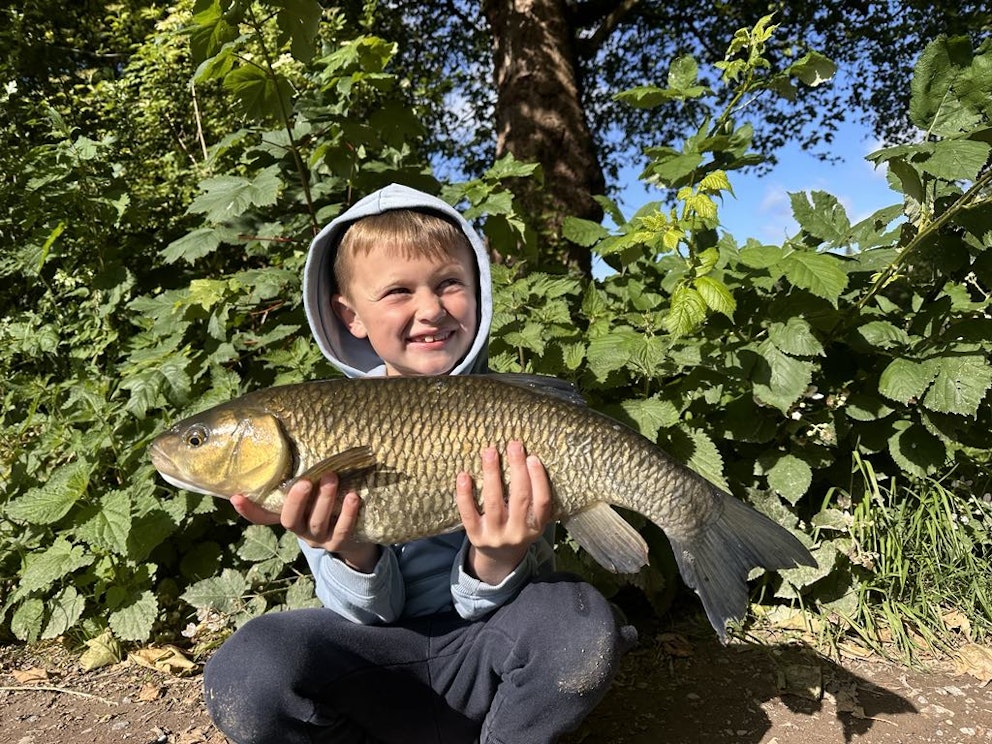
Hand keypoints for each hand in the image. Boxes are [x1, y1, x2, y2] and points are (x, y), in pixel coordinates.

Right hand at [232, 475, 378, 572]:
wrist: (355, 536)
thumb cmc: (330, 503)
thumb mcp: (315, 493)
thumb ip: (306, 478)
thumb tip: (298, 441)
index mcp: (289, 515)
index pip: (263, 516)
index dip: (249, 509)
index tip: (236, 496)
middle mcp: (299, 529)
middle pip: (290, 519)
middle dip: (296, 500)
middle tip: (305, 481)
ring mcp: (317, 539)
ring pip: (316, 523)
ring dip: (324, 500)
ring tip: (332, 478)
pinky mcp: (338, 543)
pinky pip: (341, 531)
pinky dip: (347, 514)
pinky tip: (353, 497)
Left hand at [455, 440, 552, 584]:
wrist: (499, 560)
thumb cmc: (518, 528)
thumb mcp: (532, 519)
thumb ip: (532, 497)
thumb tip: (527, 457)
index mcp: (536, 527)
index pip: (542, 502)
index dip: (538, 479)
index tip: (533, 457)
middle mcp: (518, 533)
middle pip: (519, 498)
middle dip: (517, 469)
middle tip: (513, 445)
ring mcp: (496, 536)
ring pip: (494, 502)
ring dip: (492, 474)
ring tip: (490, 452)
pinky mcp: (475, 537)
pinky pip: (469, 513)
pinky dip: (465, 494)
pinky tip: (464, 475)